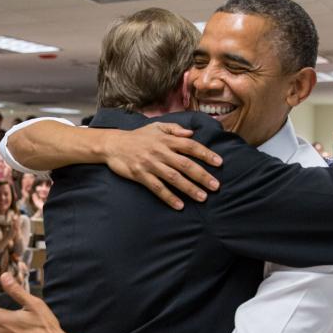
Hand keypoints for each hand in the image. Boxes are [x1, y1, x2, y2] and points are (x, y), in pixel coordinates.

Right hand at [102, 124, 221, 209]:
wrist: (113, 145)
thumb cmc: (138, 136)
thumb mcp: (156, 127)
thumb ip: (175, 129)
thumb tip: (192, 133)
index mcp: (166, 140)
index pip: (190, 146)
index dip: (206, 154)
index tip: (219, 163)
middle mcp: (160, 152)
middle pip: (185, 164)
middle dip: (202, 176)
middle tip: (215, 186)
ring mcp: (150, 165)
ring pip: (173, 178)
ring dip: (189, 188)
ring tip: (202, 197)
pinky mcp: (140, 175)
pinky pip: (157, 188)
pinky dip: (169, 197)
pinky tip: (179, 205)